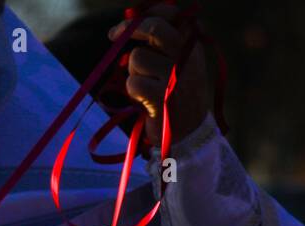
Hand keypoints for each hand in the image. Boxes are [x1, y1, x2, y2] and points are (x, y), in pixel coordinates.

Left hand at [108, 4, 208, 147]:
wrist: (189, 133)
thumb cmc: (177, 96)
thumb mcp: (178, 65)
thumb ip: (161, 44)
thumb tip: (129, 21)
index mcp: (192, 46)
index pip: (172, 15)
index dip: (148, 13)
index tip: (130, 20)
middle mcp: (187, 57)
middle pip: (155, 28)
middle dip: (129, 29)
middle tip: (113, 34)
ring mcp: (176, 77)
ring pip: (137, 59)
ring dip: (133, 72)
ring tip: (146, 87)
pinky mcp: (162, 98)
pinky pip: (133, 83)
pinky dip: (132, 92)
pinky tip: (144, 101)